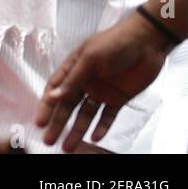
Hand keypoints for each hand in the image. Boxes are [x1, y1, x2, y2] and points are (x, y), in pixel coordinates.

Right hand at [35, 11, 168, 151]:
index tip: (39, 122)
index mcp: (73, 68)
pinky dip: (101, 127)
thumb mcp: (90, 58)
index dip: (46, 106)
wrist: (148, 42)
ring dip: (77, 129)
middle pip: (68, 106)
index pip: (55, 89)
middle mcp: (85, 81)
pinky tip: (95, 138)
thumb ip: (72, 80)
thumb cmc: (115, 43)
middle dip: (58, 123)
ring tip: (68, 147)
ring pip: (85, 114)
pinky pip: (107, 116)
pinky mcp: (118, 98)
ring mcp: (101, 91)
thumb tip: (52, 97)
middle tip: (49, 140)